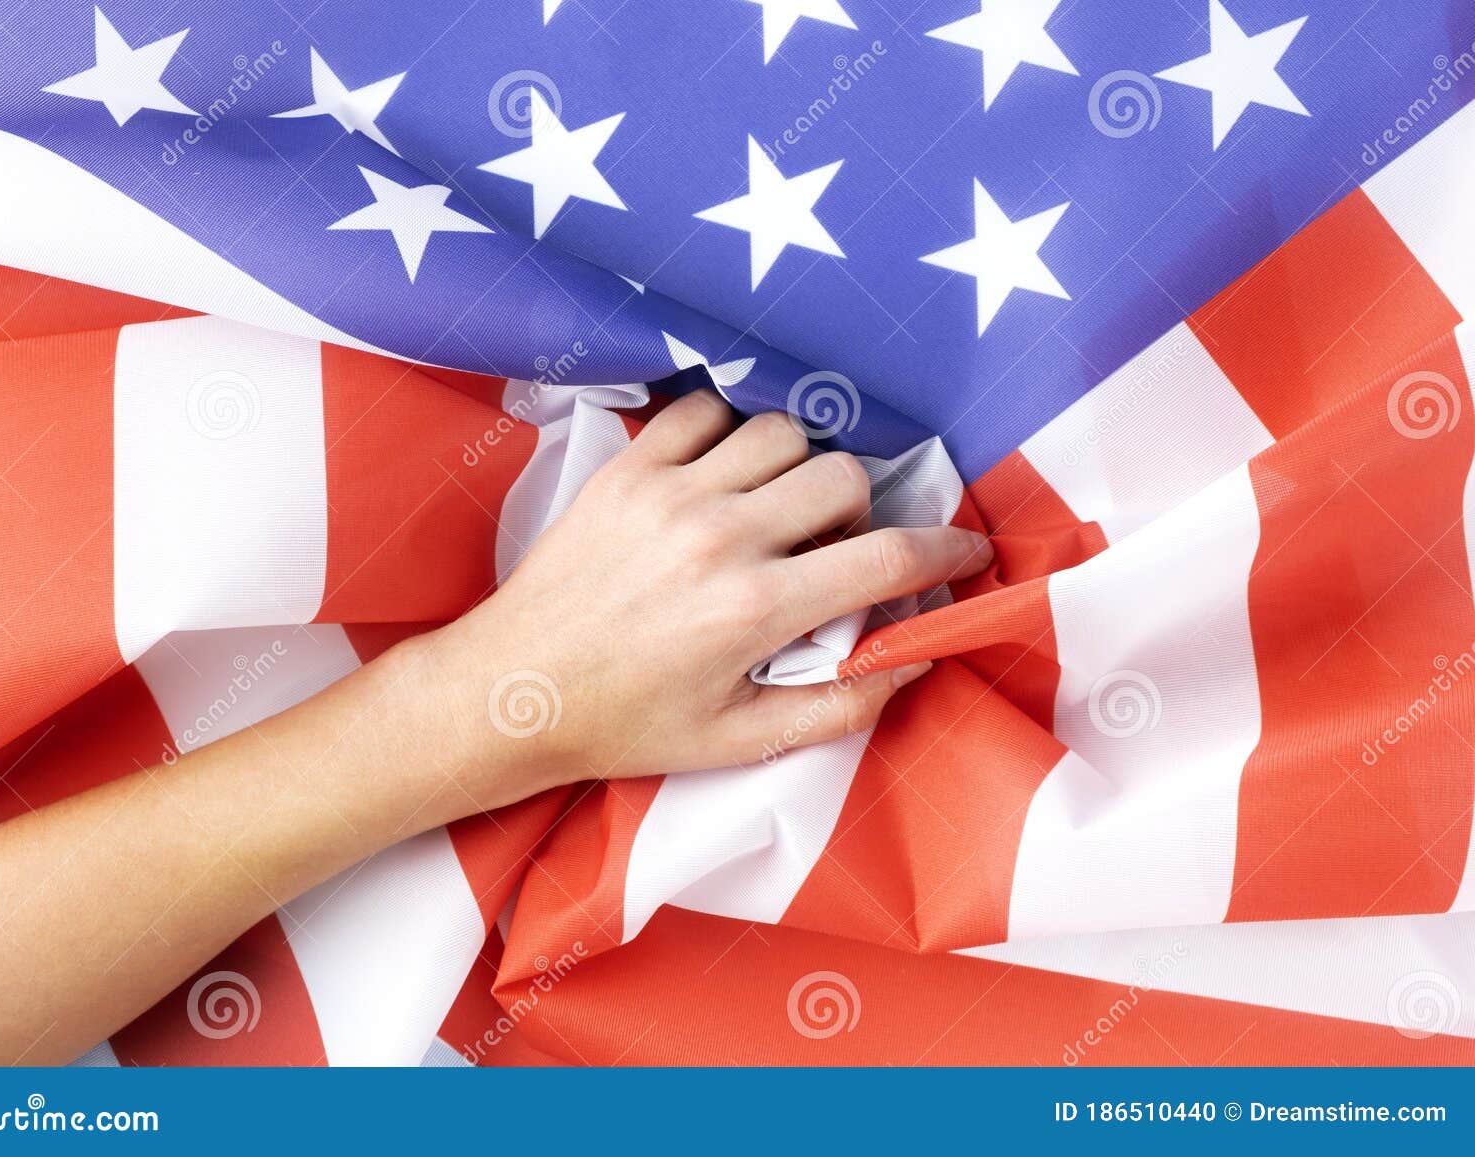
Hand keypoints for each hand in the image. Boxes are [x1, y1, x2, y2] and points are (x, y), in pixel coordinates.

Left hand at [431, 390, 992, 790]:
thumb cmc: (626, 725)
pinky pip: (704, 411)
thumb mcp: (739, 743)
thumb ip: (840, 706)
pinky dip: (729, 434)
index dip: (947, 552)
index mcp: (755, 611)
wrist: (512, 691)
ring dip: (799, 469)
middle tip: (834, 549)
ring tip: (777, 511)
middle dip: (861, 514)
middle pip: (844, 479)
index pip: (888, 559)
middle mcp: (720, 538)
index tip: (967, 551)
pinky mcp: (627, 469)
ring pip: (782, 434)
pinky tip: (721, 477)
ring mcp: (669, 493)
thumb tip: (913, 657)